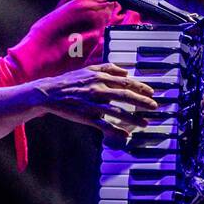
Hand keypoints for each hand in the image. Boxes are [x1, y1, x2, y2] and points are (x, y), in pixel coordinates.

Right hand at [30, 63, 159, 137]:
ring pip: (117, 111)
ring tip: (145, 123)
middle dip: (142, 102)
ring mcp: (92, 104)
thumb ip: (108, 68)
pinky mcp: (86, 117)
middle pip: (125, 96)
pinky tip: (126, 135)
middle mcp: (98, 89)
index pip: (125, 82)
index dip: (140, 87)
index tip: (151, 92)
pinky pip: (104, 125)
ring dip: (133, 118)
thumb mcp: (88, 69)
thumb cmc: (70, 81)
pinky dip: (116, 131)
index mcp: (100, 77)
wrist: (50, 93)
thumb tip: (126, 71)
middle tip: (154, 106)